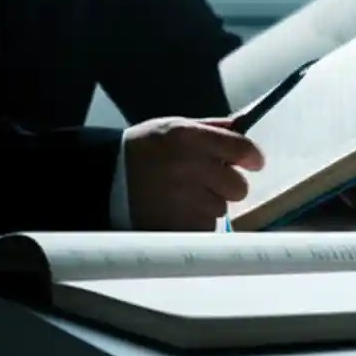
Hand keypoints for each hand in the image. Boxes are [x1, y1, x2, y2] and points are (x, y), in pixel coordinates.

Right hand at [125, 117, 264, 229]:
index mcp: (189, 138)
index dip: (252, 157)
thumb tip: (244, 127)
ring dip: (208, 204)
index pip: (242, 149)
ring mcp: (183, 200)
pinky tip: (175, 210)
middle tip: (208, 182)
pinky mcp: (177, 226)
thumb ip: (212, 129)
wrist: (102, 179)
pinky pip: (205, 227)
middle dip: (228, 185)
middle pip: (238, 186)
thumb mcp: (173, 127)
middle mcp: (189, 168)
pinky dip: (195, 221)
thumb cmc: (143, 150)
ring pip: (221, 209)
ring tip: (182, 196)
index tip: (253, 162)